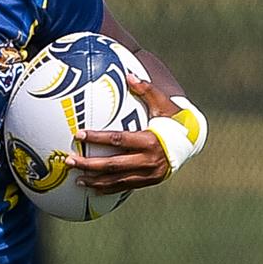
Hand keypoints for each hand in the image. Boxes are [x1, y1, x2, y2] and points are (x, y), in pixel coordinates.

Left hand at [70, 76, 179, 194]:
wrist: (193, 143)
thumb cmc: (174, 120)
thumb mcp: (164, 104)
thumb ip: (146, 90)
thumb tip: (129, 75)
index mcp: (150, 140)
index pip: (118, 139)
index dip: (97, 138)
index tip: (78, 135)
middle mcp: (148, 160)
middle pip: (113, 164)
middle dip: (89, 164)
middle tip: (70, 161)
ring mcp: (149, 174)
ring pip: (117, 180)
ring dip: (95, 181)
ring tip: (76, 180)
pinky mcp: (148, 182)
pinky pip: (125, 187)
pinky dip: (108, 188)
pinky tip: (93, 188)